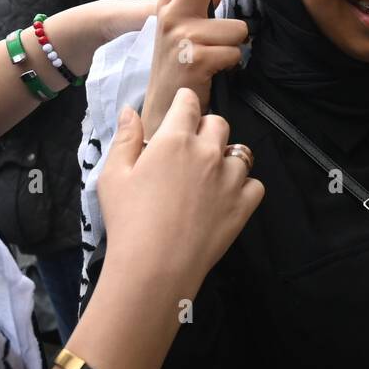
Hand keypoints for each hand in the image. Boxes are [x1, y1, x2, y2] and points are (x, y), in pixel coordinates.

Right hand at [98, 89, 263, 293]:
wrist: (155, 266)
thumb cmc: (128, 220)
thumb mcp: (114, 176)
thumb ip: (126, 138)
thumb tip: (131, 110)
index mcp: (175, 139)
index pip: (189, 102)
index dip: (184, 102)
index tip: (181, 108)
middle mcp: (208, 152)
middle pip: (218, 123)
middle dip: (205, 128)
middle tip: (191, 148)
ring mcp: (230, 178)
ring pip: (240, 152)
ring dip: (226, 158)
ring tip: (209, 176)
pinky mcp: (244, 204)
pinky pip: (254, 184)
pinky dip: (243, 187)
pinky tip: (226, 198)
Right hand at [141, 0, 264, 137]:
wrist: (163, 107)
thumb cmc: (180, 69)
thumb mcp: (182, 33)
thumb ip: (198, 10)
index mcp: (167, 6)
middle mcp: (171, 16)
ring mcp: (182, 36)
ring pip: (236, 26)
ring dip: (237, 44)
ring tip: (218, 59)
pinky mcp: (195, 57)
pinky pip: (236, 51)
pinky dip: (234, 63)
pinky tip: (216, 72)